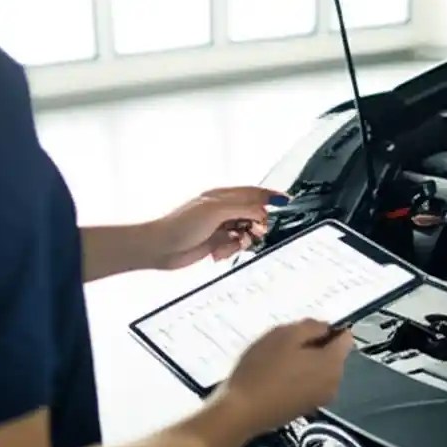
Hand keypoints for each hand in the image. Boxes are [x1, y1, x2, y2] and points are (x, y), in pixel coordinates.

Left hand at [145, 187, 287, 269]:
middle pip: (253, 214)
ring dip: (243, 241)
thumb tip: (265, 210)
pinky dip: (231, 250)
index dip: (270, 196)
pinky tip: (219, 254)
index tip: (287, 202)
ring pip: (246, 232)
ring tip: (230, 245)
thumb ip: (244, 208)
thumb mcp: (217, 211)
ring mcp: (220, 227)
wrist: (159, 248)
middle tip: (253, 233)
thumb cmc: (181, 225)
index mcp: (223, 196)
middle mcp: (223, 210)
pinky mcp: (216, 243)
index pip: (253, 192)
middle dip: (256, 225)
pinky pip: (235, 246)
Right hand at [215, 320, 353, 439]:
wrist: (241, 413)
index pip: (346, 338)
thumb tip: (326, 328)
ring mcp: (320, 400)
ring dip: (305, 362)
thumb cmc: (263, 369)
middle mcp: (334, 383)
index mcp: (333, 363)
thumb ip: (311, 327)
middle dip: (315, 346)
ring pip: (320, 370)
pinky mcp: (305, 410)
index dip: (330, 328)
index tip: (306, 328)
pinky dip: (299, 378)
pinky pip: (310, 385)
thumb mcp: (285, 335)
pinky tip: (276, 378)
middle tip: (286, 344)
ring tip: (277, 361)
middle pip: (333, 355)